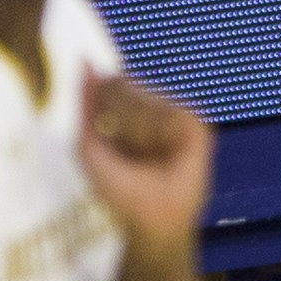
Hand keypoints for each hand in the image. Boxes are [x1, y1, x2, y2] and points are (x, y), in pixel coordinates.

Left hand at [79, 71, 211, 261]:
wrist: (150, 220)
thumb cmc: (118, 189)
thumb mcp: (88, 146)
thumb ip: (86, 102)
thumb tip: (83, 60)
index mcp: (129, 109)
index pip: (112, 82)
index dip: (105, 106)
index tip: (107, 133)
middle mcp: (154, 106)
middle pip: (126, 86)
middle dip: (119, 122)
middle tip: (130, 153)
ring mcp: (176, 113)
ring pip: (148, 100)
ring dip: (139, 134)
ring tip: (148, 157)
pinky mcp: (197, 125)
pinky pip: (170, 114)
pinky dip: (161, 136)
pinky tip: (166, 154)